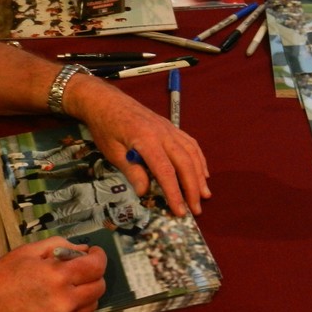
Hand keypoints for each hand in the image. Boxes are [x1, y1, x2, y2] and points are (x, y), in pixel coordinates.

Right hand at [0, 237, 106, 311]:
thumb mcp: (25, 252)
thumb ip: (58, 246)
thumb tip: (81, 250)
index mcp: (57, 276)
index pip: (97, 266)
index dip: (99, 256)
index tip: (94, 253)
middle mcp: (65, 303)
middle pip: (99, 287)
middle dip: (93, 274)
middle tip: (79, 269)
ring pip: (91, 305)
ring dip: (84, 293)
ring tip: (64, 287)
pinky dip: (69, 311)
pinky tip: (49, 306)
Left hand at [64, 76, 209, 215]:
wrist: (106, 101)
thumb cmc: (106, 127)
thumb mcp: (113, 152)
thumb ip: (131, 171)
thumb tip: (144, 193)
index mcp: (146, 140)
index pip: (165, 171)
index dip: (174, 193)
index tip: (180, 211)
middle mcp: (163, 134)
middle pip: (184, 163)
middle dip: (192, 188)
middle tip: (196, 209)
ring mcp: (169, 128)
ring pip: (191, 153)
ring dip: (200, 175)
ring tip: (205, 194)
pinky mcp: (170, 126)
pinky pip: (190, 143)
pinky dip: (199, 159)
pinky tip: (202, 172)